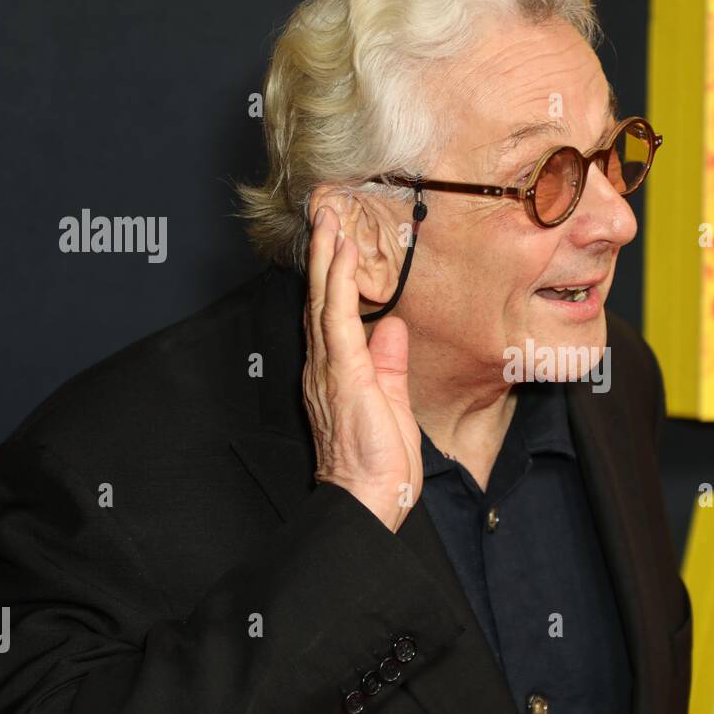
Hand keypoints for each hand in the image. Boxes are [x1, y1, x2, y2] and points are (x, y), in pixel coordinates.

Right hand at [302, 197, 420, 532]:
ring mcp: (330, 367)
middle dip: (322, 255)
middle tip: (324, 214)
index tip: (336, 241)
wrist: (368, 499)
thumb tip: (393, 327)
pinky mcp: (343, 373)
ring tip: (329, 220)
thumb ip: (390, 362)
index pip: (332, 314)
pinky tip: (341, 254)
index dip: (332, 276)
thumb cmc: (377, 463)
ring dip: (326, 257)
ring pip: (324, 300)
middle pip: (320, 299)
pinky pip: (337, 317)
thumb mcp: (392, 402)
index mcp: (337, 373)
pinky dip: (338, 282)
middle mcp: (325, 366)